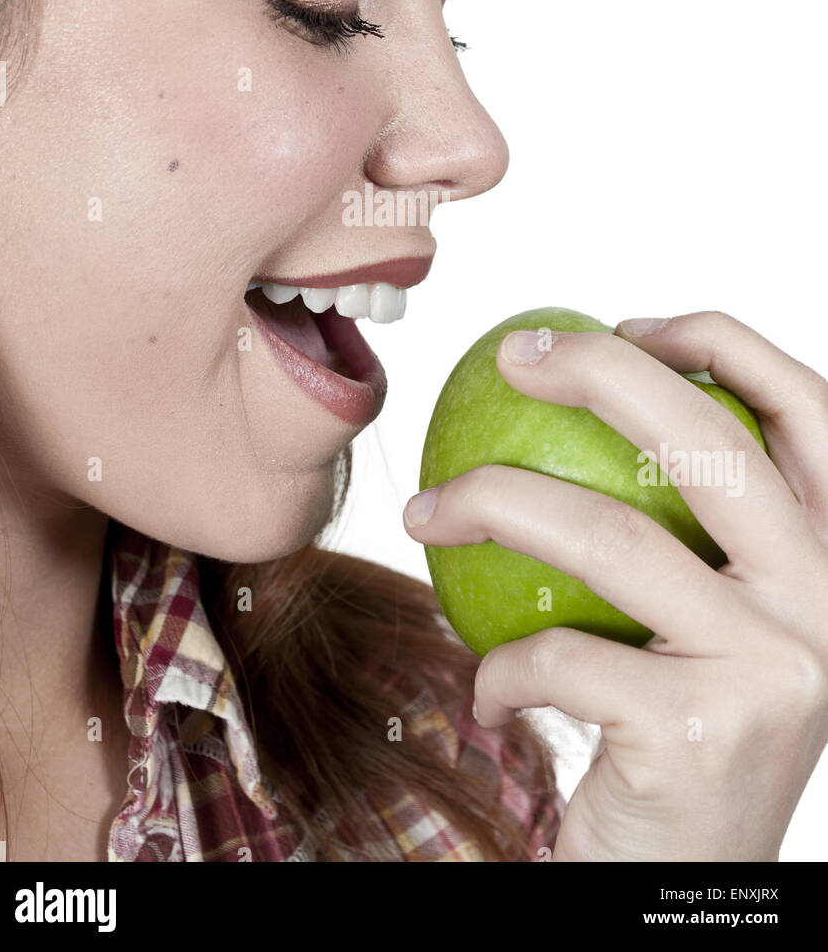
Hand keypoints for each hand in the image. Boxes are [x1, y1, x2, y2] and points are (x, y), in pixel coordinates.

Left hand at [403, 311, 827, 861]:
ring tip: (423, 510)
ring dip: (488, 504)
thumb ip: (695, 526)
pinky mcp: (702, 732)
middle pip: (708, 438)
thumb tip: (587, 387)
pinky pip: (559, 655)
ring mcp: (776, 666)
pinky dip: (497, 664)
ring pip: (608, 535)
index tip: (623, 325)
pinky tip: (487, 687)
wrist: (693, 888)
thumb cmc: (689, 730)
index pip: (807, 406)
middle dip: (599, 371)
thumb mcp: (719, 619)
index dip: (718, 340)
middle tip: (510, 355)